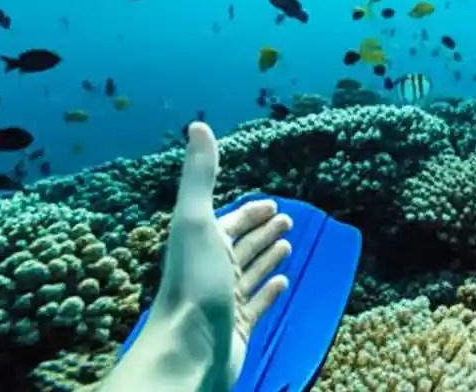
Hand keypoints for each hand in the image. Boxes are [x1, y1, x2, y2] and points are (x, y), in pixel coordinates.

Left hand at [103, 123, 292, 391]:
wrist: (188, 350)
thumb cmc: (193, 283)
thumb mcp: (194, 222)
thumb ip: (199, 176)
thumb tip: (198, 125)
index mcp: (201, 244)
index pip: (230, 222)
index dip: (250, 212)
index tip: (273, 204)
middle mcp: (212, 270)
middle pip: (241, 245)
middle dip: (262, 230)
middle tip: (287, 220)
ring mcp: (226, 300)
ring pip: (251, 272)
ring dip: (267, 256)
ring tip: (287, 244)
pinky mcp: (240, 327)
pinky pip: (258, 304)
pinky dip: (270, 289)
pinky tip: (282, 281)